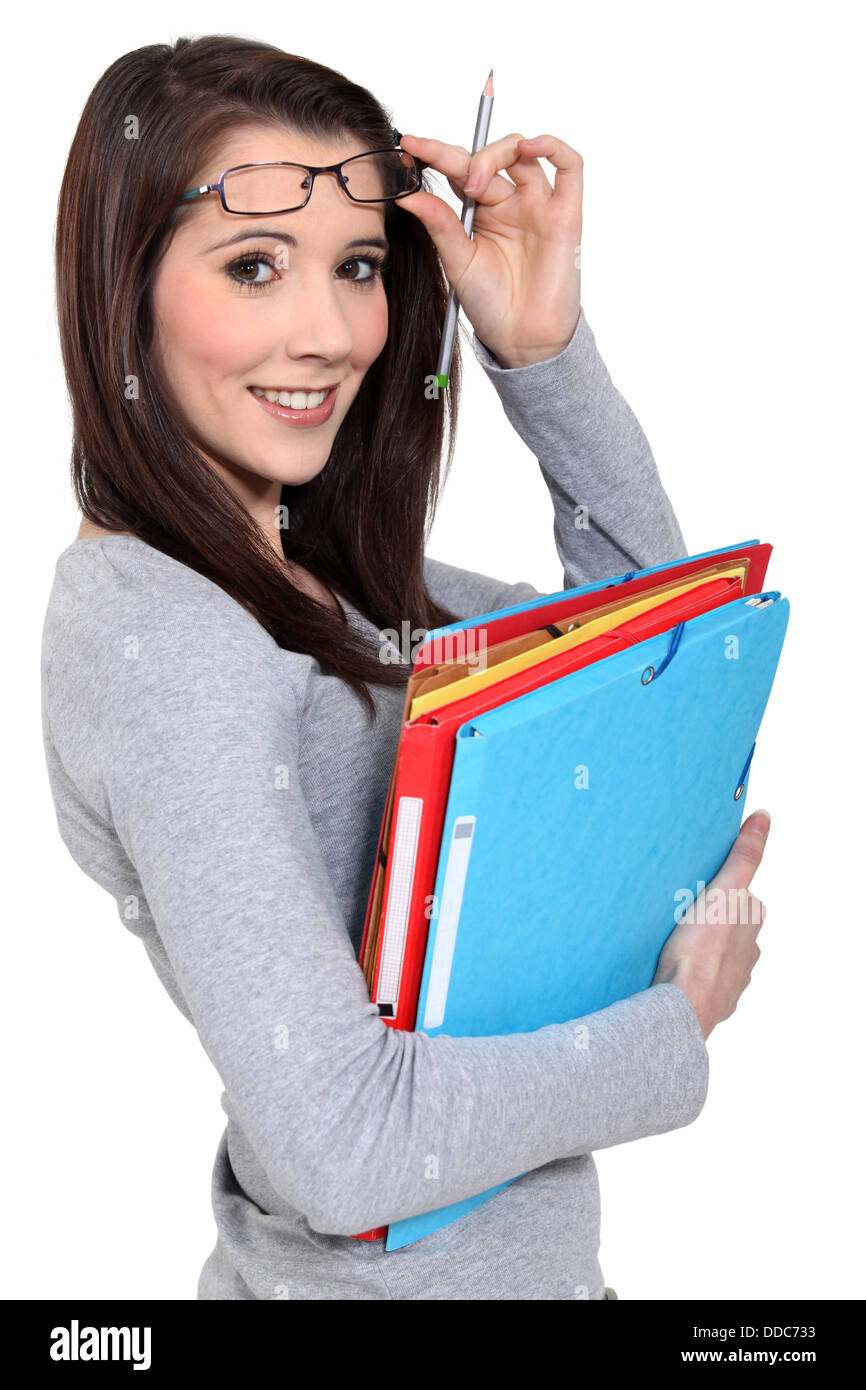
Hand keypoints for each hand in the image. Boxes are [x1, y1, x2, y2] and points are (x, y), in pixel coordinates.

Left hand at [397, 131, 582, 368]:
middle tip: (448, 173)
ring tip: (477, 178)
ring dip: (498, 151)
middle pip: (490, 156)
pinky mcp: (565, 214)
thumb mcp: (457, 260)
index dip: (435, 153)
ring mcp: (538, 205)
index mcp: (482, 211)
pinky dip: (553, 147)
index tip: (409, 145)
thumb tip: (408, 194)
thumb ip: (439, 224)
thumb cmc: (491, 304)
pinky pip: (570, 167)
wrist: (520, 338)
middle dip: (465, 156)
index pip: (459, 169)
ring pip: (525, 153)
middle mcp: (511, 202)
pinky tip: (531, 146)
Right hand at [652, 810, 771, 1039]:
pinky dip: (693, 977)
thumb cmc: (702, 949)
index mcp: (752, 928)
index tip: (702, 888)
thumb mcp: (725, 890)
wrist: (682, 1005)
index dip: (724, 892)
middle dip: (712, 923)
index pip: (746, 901)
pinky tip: (675, 974)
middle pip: (732, 931)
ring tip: (675, 943)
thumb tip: (764, 818)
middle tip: (683, 913)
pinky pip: (703, 985)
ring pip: (719, 960)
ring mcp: (731, 983)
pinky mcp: (711, 1004)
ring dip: (703, 952)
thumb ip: (745, 856)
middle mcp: (748, 957)